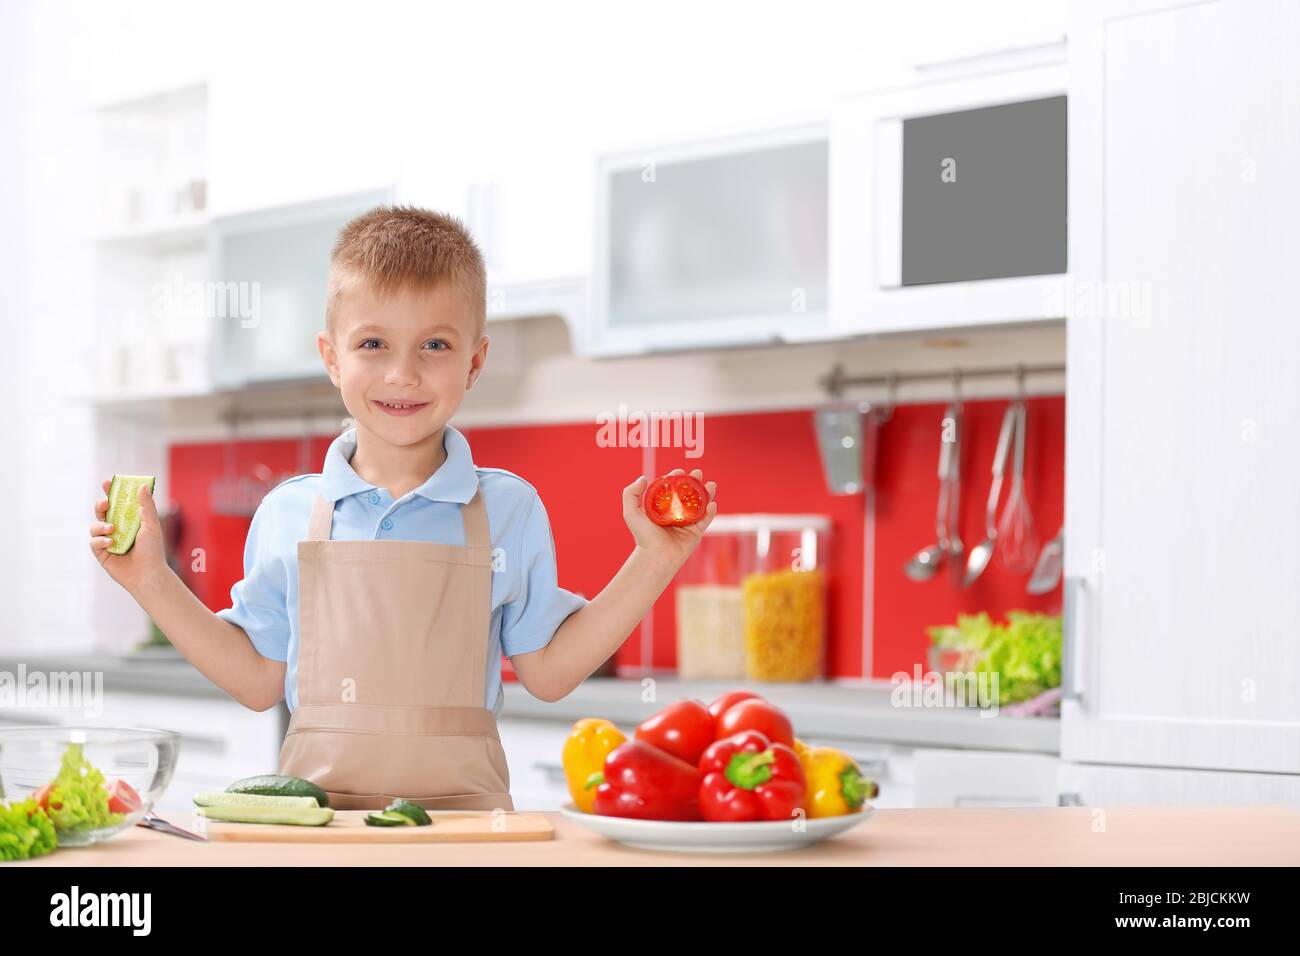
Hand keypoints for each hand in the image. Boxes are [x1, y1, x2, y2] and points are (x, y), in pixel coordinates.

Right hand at [89, 479, 167, 594]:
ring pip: (95, 526)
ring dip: (101, 525)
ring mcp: (108, 540)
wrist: (147, 573)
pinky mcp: (101, 553)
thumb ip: (146, 505)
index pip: (118, 503)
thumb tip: (142, 486)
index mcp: (129, 520)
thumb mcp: (151, 524)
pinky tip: (111, 543)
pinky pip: (94, 542)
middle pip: (102, 513)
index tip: (107, 482)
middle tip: (105, 504)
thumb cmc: (152, 549)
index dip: (111, 492)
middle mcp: (117, 529)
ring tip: (112, 529)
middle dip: (100, 506)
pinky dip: (100, 540)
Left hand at [622, 469, 717, 569]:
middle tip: (697, 473)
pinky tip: (712, 503)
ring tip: (710, 484)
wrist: (655, 556)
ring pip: (700, 505)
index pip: (672, 489)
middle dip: (695, 482)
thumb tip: (643, 477)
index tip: (679, 471)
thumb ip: (631, 493)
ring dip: (707, 493)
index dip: (677, 478)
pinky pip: (705, 520)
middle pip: (688, 494)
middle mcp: (676, 514)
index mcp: (663, 508)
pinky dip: (711, 512)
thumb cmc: (643, 536)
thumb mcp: (631, 513)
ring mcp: (687, 523)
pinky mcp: (696, 533)